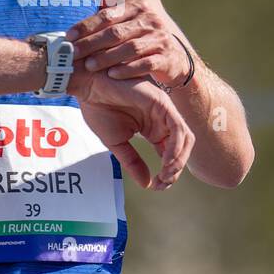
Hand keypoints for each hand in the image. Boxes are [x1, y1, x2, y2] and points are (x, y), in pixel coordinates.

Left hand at [66, 0, 188, 89]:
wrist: (175, 60)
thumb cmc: (142, 41)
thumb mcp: (128, 25)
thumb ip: (107, 18)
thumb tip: (76, 5)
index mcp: (138, 8)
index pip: (108, 15)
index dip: (86, 26)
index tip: (68, 37)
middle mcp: (150, 20)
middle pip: (116, 32)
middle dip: (92, 43)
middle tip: (73, 53)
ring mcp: (160, 38)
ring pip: (130, 48)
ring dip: (107, 57)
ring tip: (89, 66)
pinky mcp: (167, 58)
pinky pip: (146, 63)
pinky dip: (128, 69)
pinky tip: (112, 75)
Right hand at [70, 69, 193, 189]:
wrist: (88, 87)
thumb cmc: (99, 108)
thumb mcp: (116, 143)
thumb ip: (133, 162)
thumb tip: (147, 184)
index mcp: (152, 128)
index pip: (170, 153)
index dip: (168, 173)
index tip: (156, 186)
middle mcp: (161, 120)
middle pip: (182, 148)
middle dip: (176, 169)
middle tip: (162, 182)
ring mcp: (163, 111)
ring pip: (185, 138)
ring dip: (178, 160)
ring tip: (165, 174)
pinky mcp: (162, 103)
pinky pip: (178, 127)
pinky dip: (176, 146)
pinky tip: (166, 160)